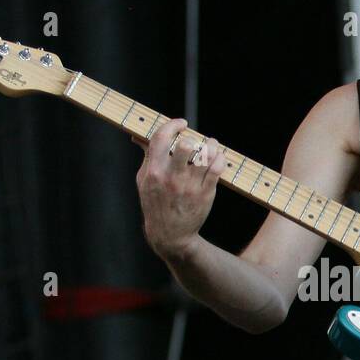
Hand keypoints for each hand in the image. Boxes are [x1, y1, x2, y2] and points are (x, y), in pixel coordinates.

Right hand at [134, 117, 226, 259]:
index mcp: (154, 172)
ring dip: (211, 146)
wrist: (170, 235)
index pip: (161, 138)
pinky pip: (217, 169)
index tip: (182, 124)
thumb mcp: (143, 181)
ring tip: (211, 146)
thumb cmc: (155, 204)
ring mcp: (189, 186)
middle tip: (196, 141)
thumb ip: (146, 158)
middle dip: (193, 138)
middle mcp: (171, 178)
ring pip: (205, 155)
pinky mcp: (205, 194)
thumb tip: (139, 137)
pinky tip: (218, 157)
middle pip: (186, 146)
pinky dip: (220, 159)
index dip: (173, 125)